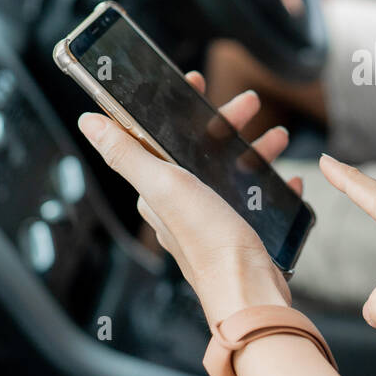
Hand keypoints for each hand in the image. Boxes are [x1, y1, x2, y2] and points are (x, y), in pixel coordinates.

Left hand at [78, 71, 299, 325]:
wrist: (249, 293)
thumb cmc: (210, 244)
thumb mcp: (165, 187)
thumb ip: (127, 153)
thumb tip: (88, 122)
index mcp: (158, 189)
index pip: (157, 136)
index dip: (174, 106)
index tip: (192, 81)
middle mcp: (180, 203)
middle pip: (199, 149)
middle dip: (225, 123)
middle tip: (249, 104)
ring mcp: (210, 218)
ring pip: (230, 171)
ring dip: (253, 150)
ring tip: (277, 138)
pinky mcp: (238, 233)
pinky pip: (254, 201)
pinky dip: (269, 187)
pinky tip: (287, 183)